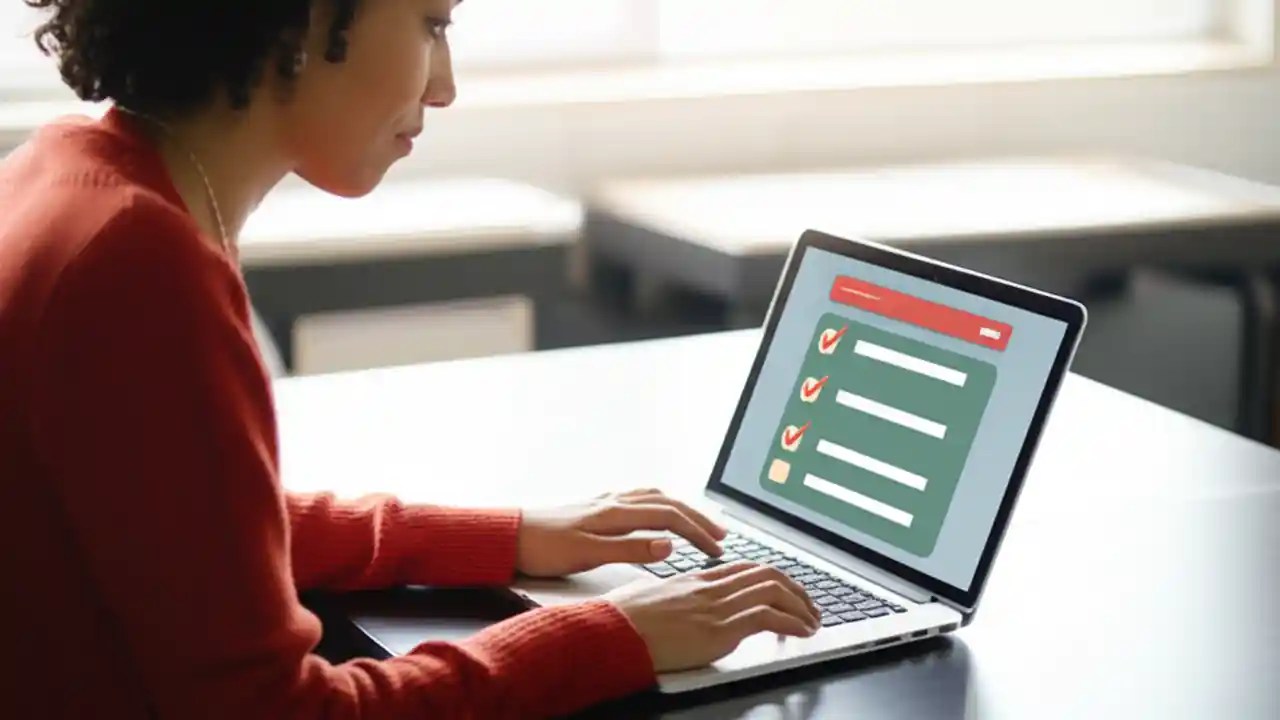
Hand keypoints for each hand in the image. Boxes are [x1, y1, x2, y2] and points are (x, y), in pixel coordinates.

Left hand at [515, 488, 727, 577]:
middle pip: (668, 503)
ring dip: (679, 508)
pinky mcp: (593, 506)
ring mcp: (603, 501)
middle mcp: (613, 501)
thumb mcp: (587, 555)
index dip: (697, 532)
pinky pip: (637, 498)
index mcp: (616, 513)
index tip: (718, 549)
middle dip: (697, 518)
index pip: (670, 517)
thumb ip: (630, 550)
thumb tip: (670, 546)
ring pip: (653, 496)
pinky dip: (657, 504)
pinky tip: (654, 513)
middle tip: (722, 536)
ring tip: (696, 522)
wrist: (506, 536)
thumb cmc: (543, 549)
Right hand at [605, 561, 821, 672]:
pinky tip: (802, 632)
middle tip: (809, 605)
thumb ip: (671, 597)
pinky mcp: (719, 629)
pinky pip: (767, 616)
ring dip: (801, 606)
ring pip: (773, 590)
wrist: (610, 630)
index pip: (743, 568)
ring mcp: (715, 606)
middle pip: (765, 574)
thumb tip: (677, 606)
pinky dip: (792, 622)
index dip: (770, 576)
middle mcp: (709, 588)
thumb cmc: (620, 619)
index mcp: (694, 580)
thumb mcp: (649, 597)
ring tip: (813, 620)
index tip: (785, 588)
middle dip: (795, 589)